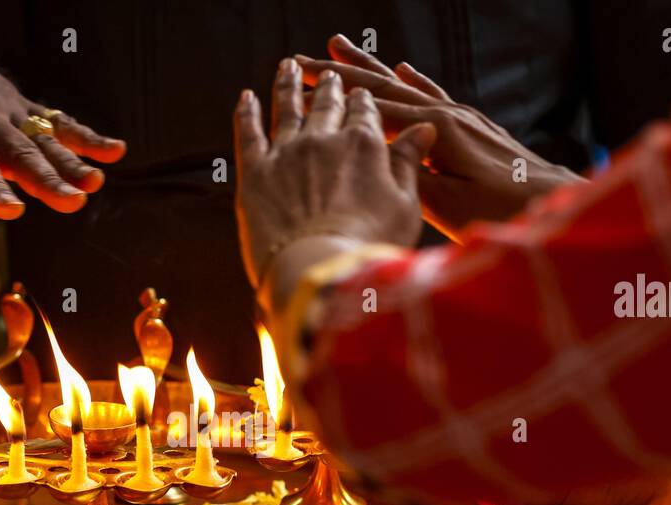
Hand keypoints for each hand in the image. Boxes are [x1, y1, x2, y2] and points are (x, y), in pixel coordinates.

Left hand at [0, 0, 125, 217]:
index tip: (11, 210)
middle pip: (17, 151)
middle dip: (45, 179)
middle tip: (72, 202)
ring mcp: (4, 106)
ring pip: (41, 138)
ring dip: (71, 162)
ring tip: (96, 184)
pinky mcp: (19, 102)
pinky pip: (55, 119)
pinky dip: (85, 135)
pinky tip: (116, 151)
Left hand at [234, 58, 432, 290]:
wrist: (320, 272)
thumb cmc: (370, 247)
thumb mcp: (404, 206)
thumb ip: (407, 164)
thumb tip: (423, 129)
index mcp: (363, 145)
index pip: (364, 111)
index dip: (362, 102)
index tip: (359, 95)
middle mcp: (324, 139)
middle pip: (327, 105)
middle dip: (330, 88)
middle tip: (329, 76)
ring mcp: (286, 152)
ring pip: (287, 108)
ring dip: (288, 85)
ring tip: (288, 67)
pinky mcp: (255, 172)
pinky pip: (249, 132)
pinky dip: (246, 112)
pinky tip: (246, 97)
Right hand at [296, 35, 583, 239]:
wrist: (554, 202)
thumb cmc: (501, 211)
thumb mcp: (446, 204)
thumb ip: (409, 175)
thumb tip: (371, 158)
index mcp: (436, 130)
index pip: (372, 106)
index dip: (333, 93)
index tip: (298, 80)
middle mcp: (448, 112)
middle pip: (382, 86)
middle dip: (340, 72)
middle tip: (301, 57)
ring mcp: (462, 115)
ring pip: (404, 84)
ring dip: (369, 66)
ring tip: (340, 45)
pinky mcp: (473, 126)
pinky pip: (434, 93)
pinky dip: (414, 80)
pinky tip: (403, 68)